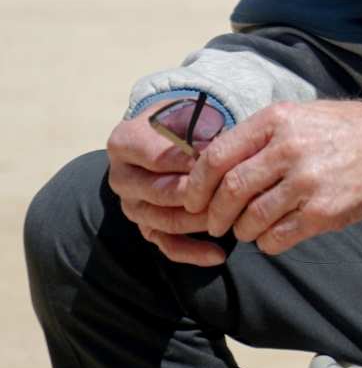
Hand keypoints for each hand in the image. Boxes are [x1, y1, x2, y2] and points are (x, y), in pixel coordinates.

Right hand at [105, 113, 225, 266]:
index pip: (158, 157)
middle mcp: (121, 177)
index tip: (223, 162)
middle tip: (233, 193)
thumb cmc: (183, 121)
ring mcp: (132, 205)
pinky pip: (166, 244)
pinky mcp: (145, 226)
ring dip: (201, 222)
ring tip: (233, 218)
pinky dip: (192, 252)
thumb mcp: (187, 113)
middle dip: (200, 195)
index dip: (192, 161)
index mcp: (125, 142)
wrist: (167, 134)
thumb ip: (197, 128)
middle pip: (161, 192)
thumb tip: (218, 148)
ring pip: (165, 220)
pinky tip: (219, 254)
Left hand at [180, 100, 361, 256]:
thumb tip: (214, 162)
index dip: (196, 185)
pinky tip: (273, 235)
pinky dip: (266, 243)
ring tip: (248, 228)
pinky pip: (275, 239)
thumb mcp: (303, 115)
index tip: (193, 200)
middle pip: (228, 192)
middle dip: (214, 214)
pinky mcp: (323, 213)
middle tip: (215, 223)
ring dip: (241, 231)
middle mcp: (290, 150)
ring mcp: (307, 183)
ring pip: (249, 220)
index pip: (216, 157)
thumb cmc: (350, 130)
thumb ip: (262, 135)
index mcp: (279, 121)